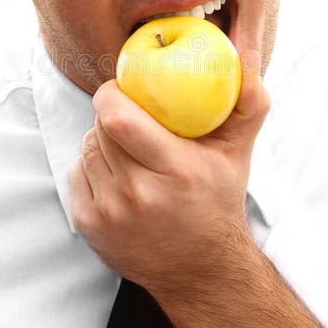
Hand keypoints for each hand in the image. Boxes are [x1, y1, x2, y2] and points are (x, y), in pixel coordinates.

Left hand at [69, 51, 269, 300]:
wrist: (199, 270)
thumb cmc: (218, 201)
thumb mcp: (239, 152)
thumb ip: (249, 103)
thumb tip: (245, 57)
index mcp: (175, 171)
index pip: (118, 120)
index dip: (112, 95)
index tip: (124, 90)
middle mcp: (139, 195)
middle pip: (101, 130)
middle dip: (112, 116)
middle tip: (134, 119)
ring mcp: (110, 214)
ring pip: (88, 148)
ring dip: (103, 141)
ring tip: (131, 151)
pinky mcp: (89, 226)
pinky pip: (78, 173)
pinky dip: (94, 167)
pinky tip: (120, 177)